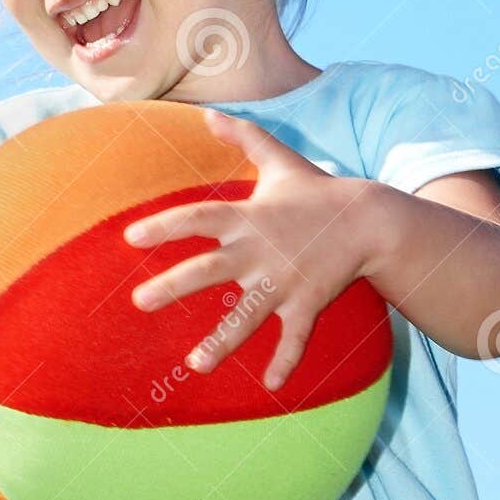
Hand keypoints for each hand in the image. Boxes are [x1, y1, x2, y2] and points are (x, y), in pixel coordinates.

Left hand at [123, 107, 377, 390]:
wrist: (370, 219)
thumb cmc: (316, 192)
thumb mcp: (279, 160)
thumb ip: (243, 136)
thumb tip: (209, 113)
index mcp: (246, 217)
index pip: (197, 218)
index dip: (164, 226)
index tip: (130, 237)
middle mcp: (259, 251)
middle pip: (209, 270)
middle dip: (173, 286)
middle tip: (139, 302)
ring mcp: (284, 281)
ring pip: (247, 315)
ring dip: (221, 341)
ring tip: (195, 366)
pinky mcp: (308, 302)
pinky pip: (295, 338)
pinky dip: (286, 361)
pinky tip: (273, 386)